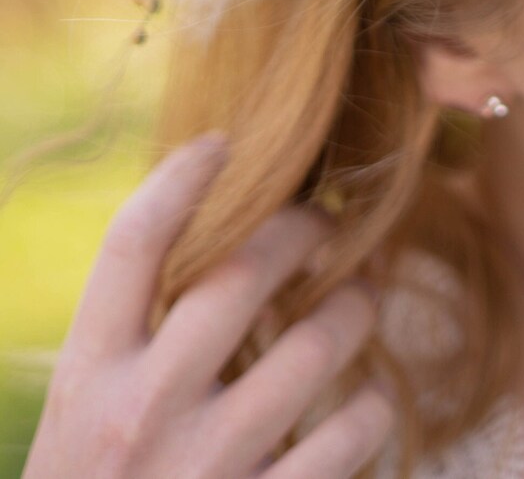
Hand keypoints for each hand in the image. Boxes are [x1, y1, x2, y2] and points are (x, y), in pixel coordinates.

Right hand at [22, 133, 392, 477]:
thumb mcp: (85, 413)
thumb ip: (135, 335)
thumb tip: (208, 230)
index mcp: (89, 376)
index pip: (132, 244)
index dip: (183, 178)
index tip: (224, 144)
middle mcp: (144, 413)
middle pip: (239, 273)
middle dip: (299, 227)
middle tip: (326, 218)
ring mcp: (208, 468)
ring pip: (313, 345)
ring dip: (352, 304)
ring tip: (361, 293)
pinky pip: (349, 435)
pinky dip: (371, 403)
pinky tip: (369, 392)